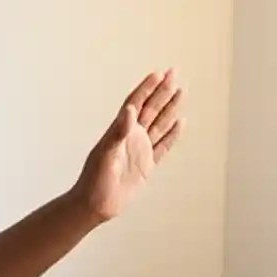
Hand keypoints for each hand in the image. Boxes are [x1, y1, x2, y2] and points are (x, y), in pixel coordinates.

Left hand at [73, 69, 184, 222]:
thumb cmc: (95, 179)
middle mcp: (131, 136)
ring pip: (159, 123)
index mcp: (120, 130)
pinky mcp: (147, 164)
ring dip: (170, 107)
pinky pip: (163, 145)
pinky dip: (173, 133)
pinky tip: (180, 122)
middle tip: (174, 72)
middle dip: (162, 90)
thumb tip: (129, 110)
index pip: (136, 103)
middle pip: (151, 108)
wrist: (95, 204)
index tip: (159, 73)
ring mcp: (140, 149)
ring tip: (181, 91)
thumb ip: (118, 131)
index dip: (147, 87)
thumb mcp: (105, 154)